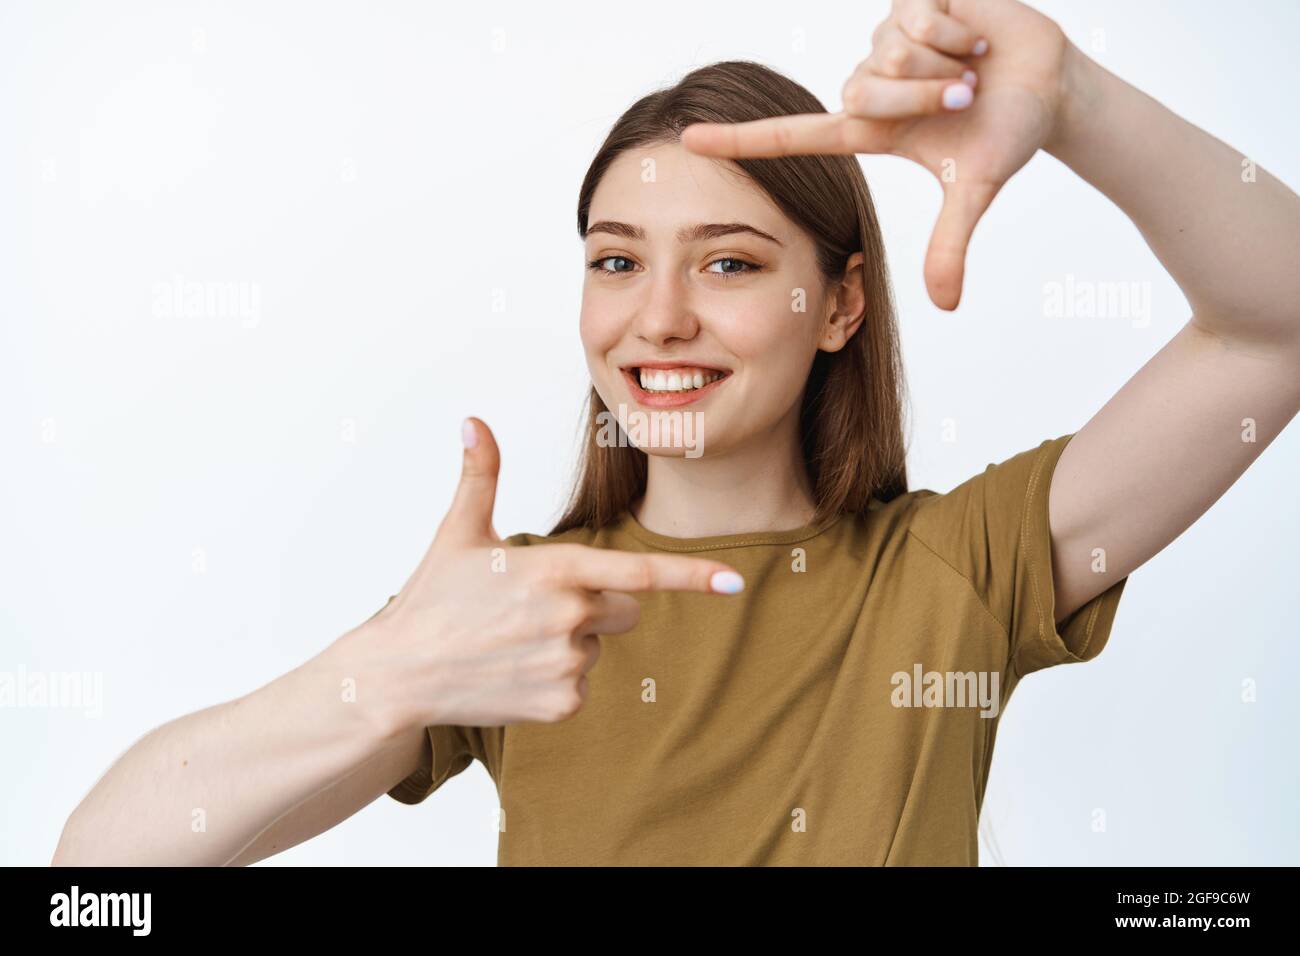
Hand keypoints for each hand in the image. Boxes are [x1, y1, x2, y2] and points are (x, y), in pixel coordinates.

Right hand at [362, 418, 744, 730]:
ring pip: (598, 645)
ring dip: (570, 640)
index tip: (735, 582)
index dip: (693, 576)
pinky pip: (582, 683)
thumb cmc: (431, 599)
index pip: (640, 574)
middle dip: (595, 602)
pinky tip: (513, 670)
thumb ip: (480, 475)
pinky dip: (556, 677)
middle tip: (534, 604)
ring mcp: (567, 665)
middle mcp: (569, 618)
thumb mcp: (458, 533)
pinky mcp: (561, 704)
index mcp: (554, 571)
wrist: (400, 675)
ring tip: (513, 639)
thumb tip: (473, 422)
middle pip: (624, 606)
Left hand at [682, 0, 1071, 309]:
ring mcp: (887, 40)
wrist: (1050, 83)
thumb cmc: (1005, 133)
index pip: (791, 135)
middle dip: (925, 98)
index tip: (687, 140)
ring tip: (970, 66)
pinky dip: (958, 29)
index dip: (740, 140)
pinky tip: (974, 36)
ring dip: (944, 64)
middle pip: (866, 89)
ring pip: (892, 53)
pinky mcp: (912, 1)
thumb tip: (946, 306)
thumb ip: (950, 244)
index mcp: (868, 128)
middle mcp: (868, 83)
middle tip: (963, 99)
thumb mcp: (973, 189)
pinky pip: (918, 14)